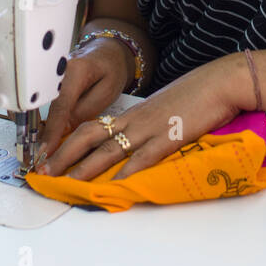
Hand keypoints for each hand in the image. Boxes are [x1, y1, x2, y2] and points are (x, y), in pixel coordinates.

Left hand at [36, 54, 244, 181]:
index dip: (67, 141)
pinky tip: (115, 182)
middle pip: (89, 135)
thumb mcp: (163, 108)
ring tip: (68, 182)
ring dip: (86, 166)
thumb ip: (145, 125)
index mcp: (132, 113)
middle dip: (64, 154)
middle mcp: (135, 119)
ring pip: (110, 148)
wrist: (220, 82)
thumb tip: (132, 145)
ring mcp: (150, 128)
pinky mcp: (170, 136)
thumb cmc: (195, 95)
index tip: (50, 155)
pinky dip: (128, 170)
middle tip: (45, 170)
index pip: (91, 126)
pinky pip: (144, 156)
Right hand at [39, 38, 133, 160]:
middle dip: (34, 129)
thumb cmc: (110, 69)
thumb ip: (86, 111)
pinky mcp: (44, 82)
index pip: (60, 105)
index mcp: (75, 70)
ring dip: (32, 126)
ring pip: (32, 103)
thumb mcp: (107, 91)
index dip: (52, 130)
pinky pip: (36, 102)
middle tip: (35, 154)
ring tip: (36, 148)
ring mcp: (46, 74)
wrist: (106, 53)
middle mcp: (55, 70)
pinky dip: (34, 119)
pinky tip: (37, 134)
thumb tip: (63, 131)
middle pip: (38, 104)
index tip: (46, 149)